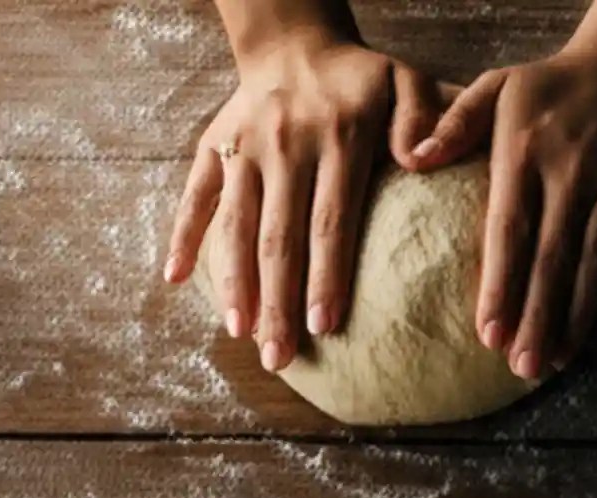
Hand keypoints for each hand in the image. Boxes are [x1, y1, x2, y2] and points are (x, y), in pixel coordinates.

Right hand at [164, 36, 446, 371]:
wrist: (294, 41)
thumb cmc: (363, 79)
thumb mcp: (406, 82)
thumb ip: (424, 118)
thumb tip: (423, 160)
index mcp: (339, 136)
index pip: (330, 219)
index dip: (326, 275)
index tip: (324, 326)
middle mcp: (285, 145)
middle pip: (278, 237)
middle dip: (277, 301)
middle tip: (278, 357)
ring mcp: (243, 148)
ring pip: (233, 225)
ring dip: (232, 283)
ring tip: (239, 333)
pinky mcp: (212, 148)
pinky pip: (193, 196)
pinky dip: (180, 235)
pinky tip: (172, 279)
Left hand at [407, 51, 596, 379]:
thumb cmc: (549, 85)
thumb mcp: (496, 87)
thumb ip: (455, 123)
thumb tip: (413, 157)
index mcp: (525, 154)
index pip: (510, 232)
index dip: (501, 286)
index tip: (488, 334)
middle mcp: (572, 174)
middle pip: (553, 259)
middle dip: (538, 318)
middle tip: (523, 367)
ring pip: (596, 258)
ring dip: (578, 313)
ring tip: (558, 358)